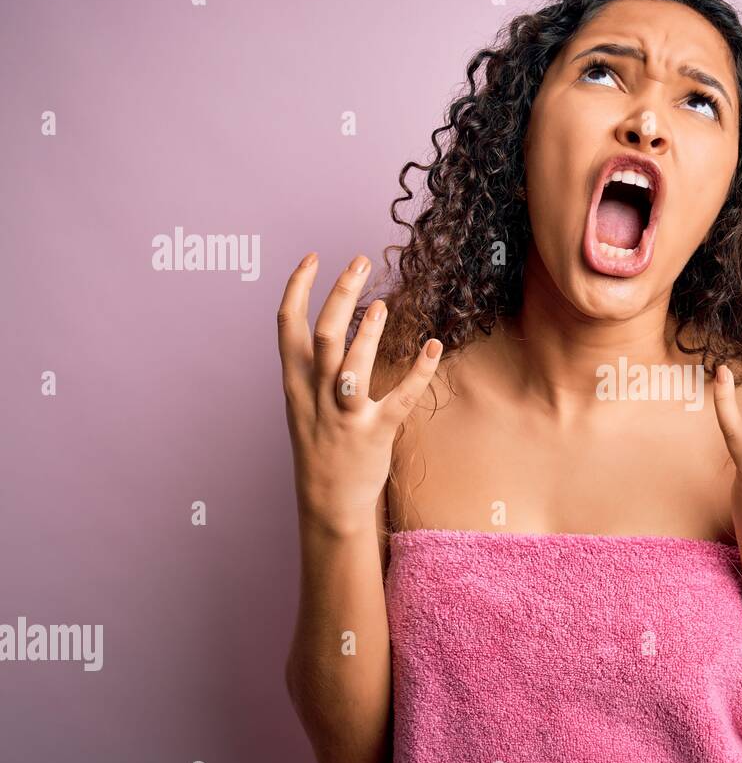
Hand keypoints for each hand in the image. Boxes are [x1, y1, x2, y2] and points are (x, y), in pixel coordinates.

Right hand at [276, 252, 442, 531]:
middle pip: (322, 336)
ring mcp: (345, 417)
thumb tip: (326, 325)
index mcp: (296, 385)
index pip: (286, 327)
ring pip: (351, 366)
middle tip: (359, 262)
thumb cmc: (320, 448)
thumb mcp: (302, 406)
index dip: (296, 288)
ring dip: (367, 332)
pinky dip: (419, 371)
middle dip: (338, 294)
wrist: (327, 504)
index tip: (312, 258)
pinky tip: (433, 346)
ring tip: (382, 304)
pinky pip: (400, 399)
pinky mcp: (376, 434)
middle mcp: (317, 397)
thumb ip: (310, 368)